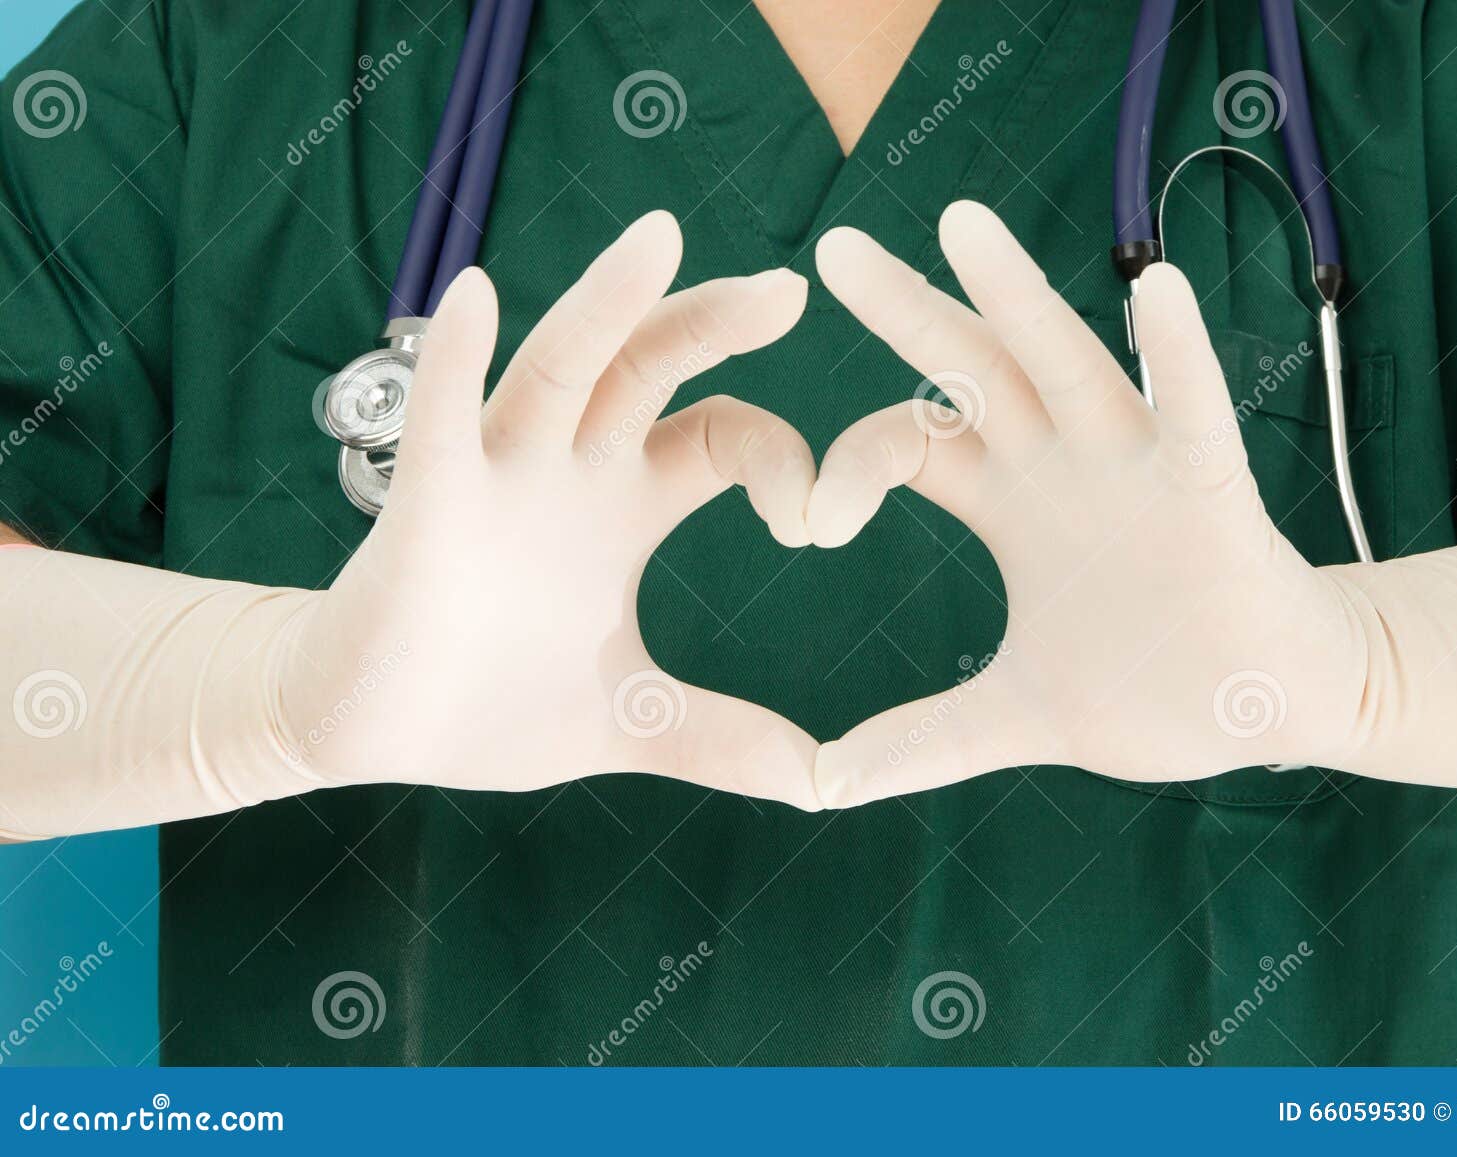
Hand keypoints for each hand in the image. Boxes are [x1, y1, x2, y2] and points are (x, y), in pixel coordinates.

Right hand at [280, 212, 825, 809]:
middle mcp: (569, 470)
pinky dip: (456, 360)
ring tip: (661, 238)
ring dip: (607, 303)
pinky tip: (477, 296)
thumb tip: (823, 785)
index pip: (722, 436)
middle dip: (713, 322)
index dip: (781, 460)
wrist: (368, 733)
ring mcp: (497, 476)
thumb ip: (724, 739)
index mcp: (626, 504)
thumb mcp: (632, 719)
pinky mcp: (426, 505)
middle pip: (650, 366)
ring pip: (560, 367)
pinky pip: (441, 417)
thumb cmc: (490, 706)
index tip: (819, 521)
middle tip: (790, 289)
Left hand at [806, 202, 1371, 805]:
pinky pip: (1192, 415)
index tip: (804, 522)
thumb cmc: (1151, 691)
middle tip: (837, 246)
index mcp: (1009, 501)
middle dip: (908, 310)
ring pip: (1066, 365)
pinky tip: (1157, 289)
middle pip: (971, 370)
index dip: (850, 466)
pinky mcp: (1210, 494)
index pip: (910, 443)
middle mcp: (1061, 464)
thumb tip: (820, 786)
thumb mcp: (1014, 716)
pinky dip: (1178, 358)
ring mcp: (1135, 469)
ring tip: (963, 224)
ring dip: (1016, 297)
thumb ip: (921, 739)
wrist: (1266, 710)